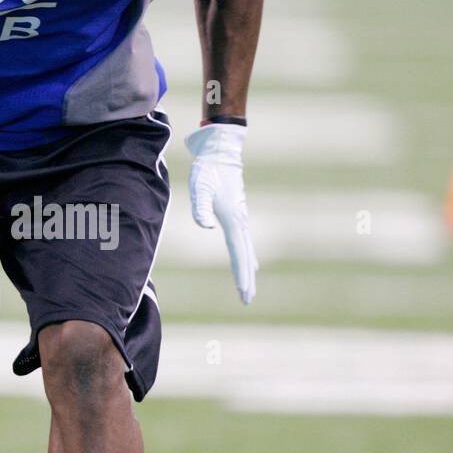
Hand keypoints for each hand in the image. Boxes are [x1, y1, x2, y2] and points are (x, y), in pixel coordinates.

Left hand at [185, 123, 257, 304]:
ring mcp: (242, 218)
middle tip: (247, 300)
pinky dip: (249, 256)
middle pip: (246, 256)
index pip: (238, 253)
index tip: (243, 292)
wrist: (220, 152)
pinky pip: (245, 242)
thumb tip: (206, 226)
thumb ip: (200, 208)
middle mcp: (240, 221)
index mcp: (232, 219)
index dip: (241, 274)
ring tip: (249, 288)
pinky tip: (253, 264)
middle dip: (246, 279)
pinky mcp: (238, 214)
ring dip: (248, 270)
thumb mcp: (199, 187)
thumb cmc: (207, 170)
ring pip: (247, 250)